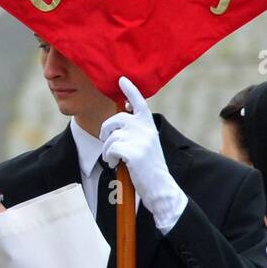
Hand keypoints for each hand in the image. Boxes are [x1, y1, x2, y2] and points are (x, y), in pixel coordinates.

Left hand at [100, 77, 186, 232]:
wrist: (161, 188)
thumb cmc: (149, 167)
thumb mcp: (147, 142)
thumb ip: (137, 129)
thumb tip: (124, 112)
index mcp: (149, 125)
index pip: (139, 102)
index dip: (130, 90)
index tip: (122, 79)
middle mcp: (146, 129)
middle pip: (116, 119)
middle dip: (106, 130)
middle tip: (107, 142)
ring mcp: (140, 141)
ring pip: (110, 137)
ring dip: (107, 149)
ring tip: (115, 159)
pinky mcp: (134, 153)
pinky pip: (110, 149)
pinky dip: (108, 158)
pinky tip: (115, 164)